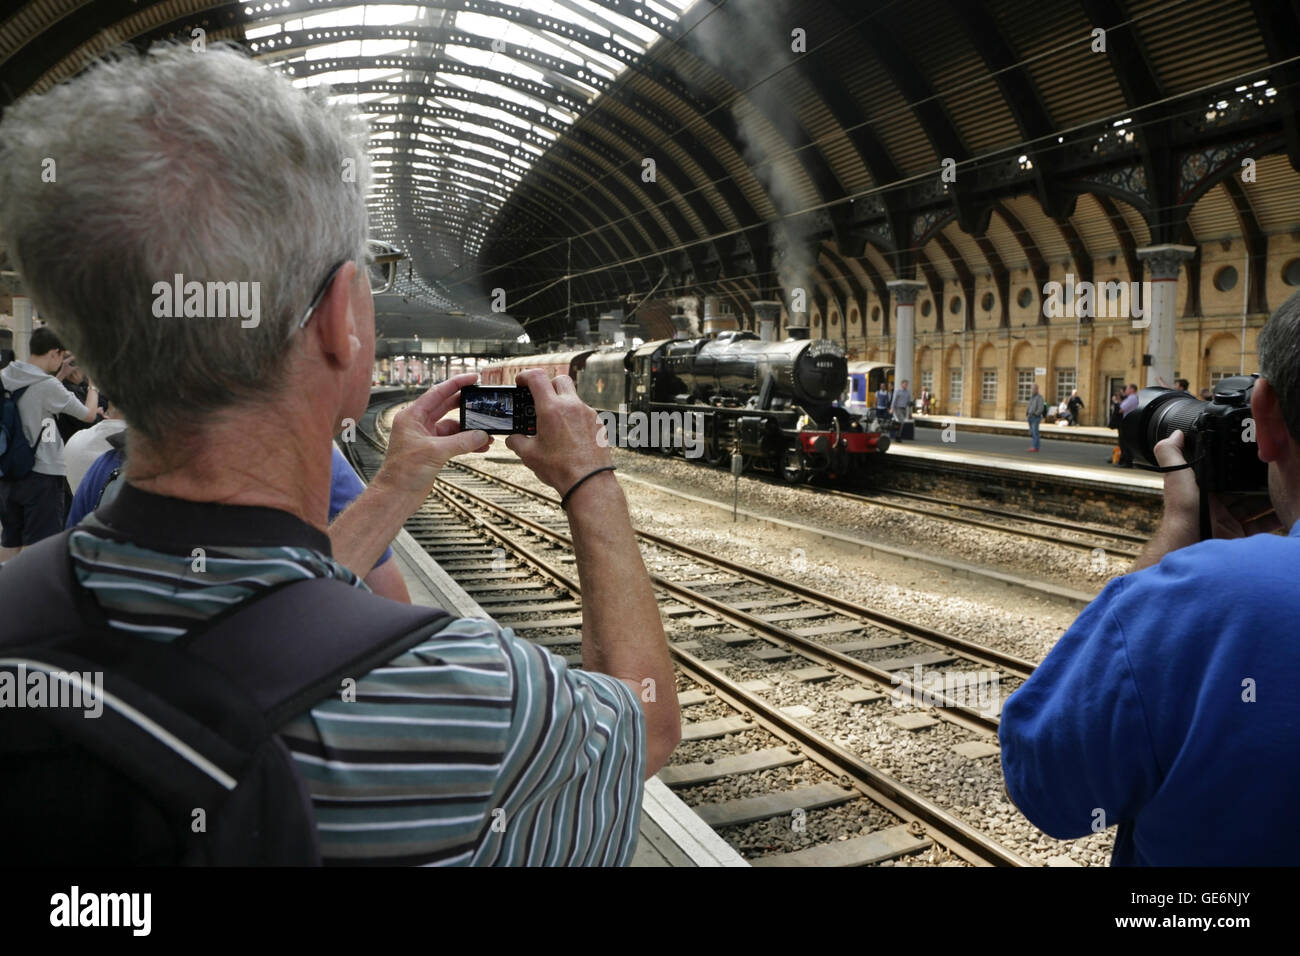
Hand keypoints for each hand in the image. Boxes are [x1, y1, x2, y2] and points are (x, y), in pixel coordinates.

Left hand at [373, 372, 491, 498]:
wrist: (396, 495)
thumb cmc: (404, 472)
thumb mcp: (436, 452)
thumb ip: (462, 441)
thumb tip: (482, 435)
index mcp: (412, 416)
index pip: (437, 393)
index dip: (456, 383)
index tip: (473, 378)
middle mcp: (418, 424)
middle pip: (446, 407)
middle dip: (466, 405)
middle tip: (483, 400)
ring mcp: (426, 438)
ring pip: (453, 427)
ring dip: (470, 430)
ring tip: (487, 433)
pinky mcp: (433, 451)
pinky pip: (454, 441)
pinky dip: (467, 443)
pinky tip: (481, 446)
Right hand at [505, 369, 611, 493]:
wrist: (589, 482)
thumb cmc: (559, 469)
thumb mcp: (529, 455)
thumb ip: (517, 441)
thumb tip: (512, 439)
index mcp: (551, 409)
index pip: (537, 377)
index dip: (525, 375)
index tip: (521, 382)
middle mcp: (571, 406)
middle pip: (559, 379)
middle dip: (547, 385)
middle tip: (539, 399)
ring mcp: (588, 413)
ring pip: (573, 396)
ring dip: (562, 403)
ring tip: (554, 423)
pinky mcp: (598, 423)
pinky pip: (584, 412)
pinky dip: (574, 417)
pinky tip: (569, 435)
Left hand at [1151, 430, 1278, 546]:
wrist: (1188, 551)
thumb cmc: (1182, 517)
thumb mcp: (1177, 480)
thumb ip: (1173, 456)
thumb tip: (1176, 433)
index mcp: (1203, 490)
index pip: (1225, 474)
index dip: (1241, 465)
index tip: (1260, 455)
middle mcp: (1216, 506)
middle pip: (1244, 490)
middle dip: (1262, 481)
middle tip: (1281, 471)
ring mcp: (1228, 522)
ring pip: (1255, 507)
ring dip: (1272, 498)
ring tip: (1289, 488)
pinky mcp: (1238, 538)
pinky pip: (1261, 526)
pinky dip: (1275, 518)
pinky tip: (1288, 509)